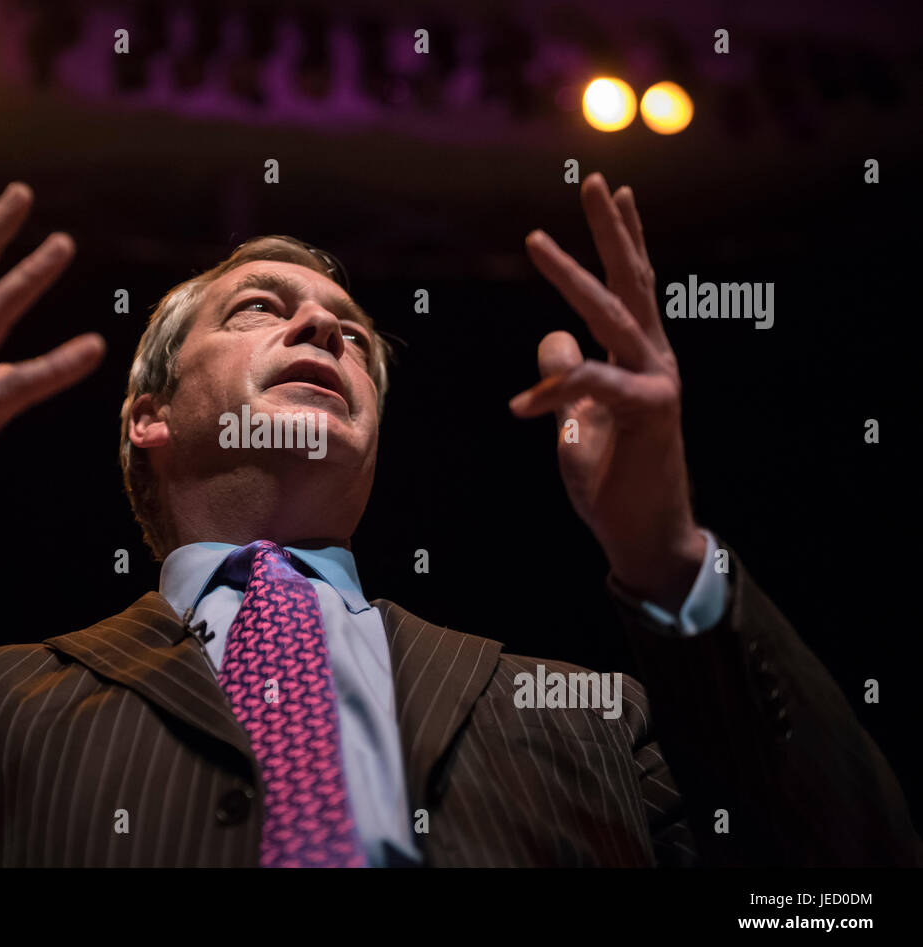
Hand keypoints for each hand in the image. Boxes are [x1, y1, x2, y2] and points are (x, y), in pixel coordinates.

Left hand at [509, 172, 704, 609]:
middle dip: (610, 230)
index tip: (614, 193)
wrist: (643, 534)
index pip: (630, 286)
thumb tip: (552, 337)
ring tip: (535, 240)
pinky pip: (592, 386)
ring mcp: (657, 382)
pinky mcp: (649, 414)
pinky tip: (522, 405)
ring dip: (571, 277)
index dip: (621, 240)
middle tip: (595, 179)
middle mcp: (655, 359)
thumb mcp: (578, 420)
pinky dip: (554, 389)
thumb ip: (568, 376)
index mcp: (640, 357)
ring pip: (612, 315)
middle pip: (631, 282)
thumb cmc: (614, 477)